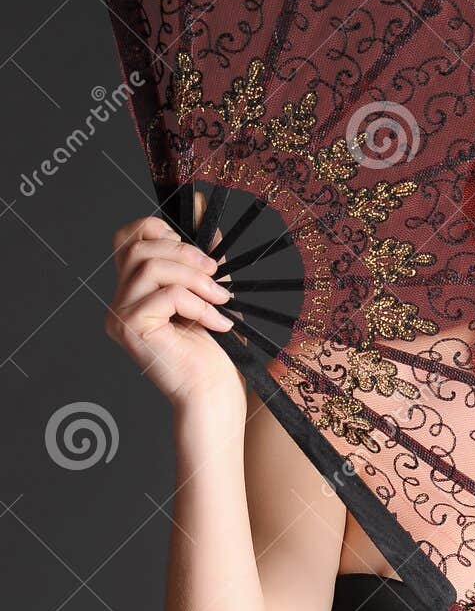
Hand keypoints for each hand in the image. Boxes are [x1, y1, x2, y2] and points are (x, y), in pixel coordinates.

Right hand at [104, 190, 244, 410]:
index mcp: (134, 291)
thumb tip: (203, 215)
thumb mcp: (212, 294)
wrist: (213, 395)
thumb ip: (203, 260)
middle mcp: (119, 302)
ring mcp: (119, 315)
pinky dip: (198, 305)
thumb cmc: (214, 353)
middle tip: (217, 275)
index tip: (200, 252)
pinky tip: (217, 323)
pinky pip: (165, 295)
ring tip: (220, 300)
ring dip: (194, 278)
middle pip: (140, 247)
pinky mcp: (129, 328)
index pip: (128, 239)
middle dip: (185, 254)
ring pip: (150, 266)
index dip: (159, 230)